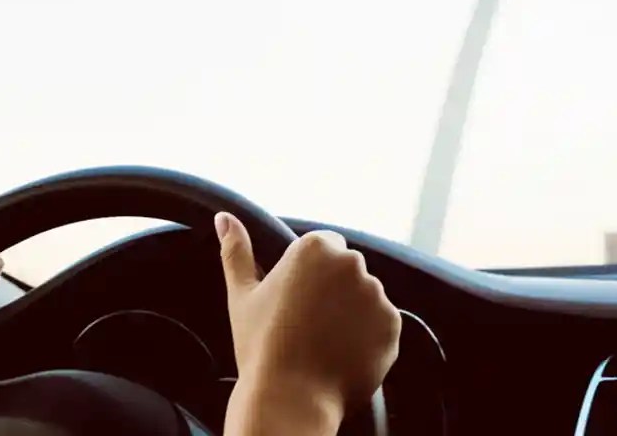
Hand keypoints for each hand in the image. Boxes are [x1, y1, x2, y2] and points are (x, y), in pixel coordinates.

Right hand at [215, 213, 400, 435]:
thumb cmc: (261, 345)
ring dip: (354, 313)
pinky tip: (343, 353)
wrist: (289, 398)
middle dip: (335, 290)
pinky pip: (382, 325)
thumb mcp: (242, 295)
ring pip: (367, 297)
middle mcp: (352, 263)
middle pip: (349, 270)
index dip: (311, 274)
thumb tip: (223, 217)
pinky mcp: (393, 325)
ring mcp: (376, 294)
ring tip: (325, 342)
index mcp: (316, 248)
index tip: (298, 300)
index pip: (326, 246)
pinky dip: (369, 338)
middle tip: (309, 324)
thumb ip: (236, 250)